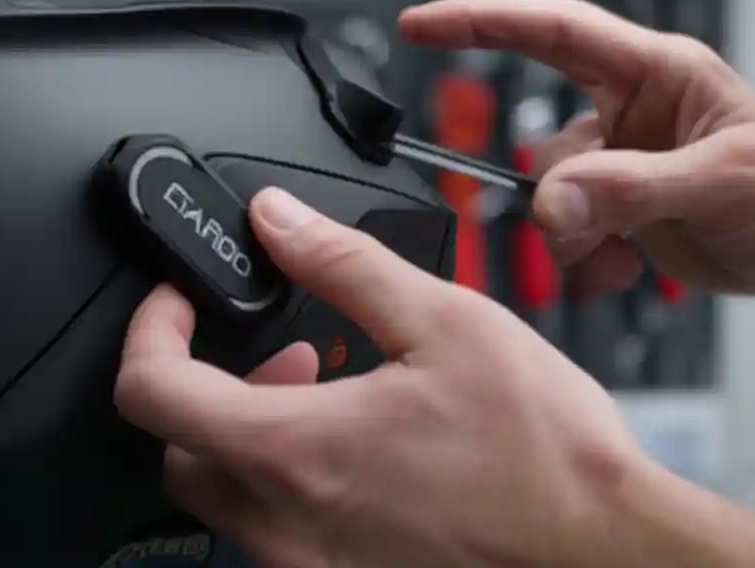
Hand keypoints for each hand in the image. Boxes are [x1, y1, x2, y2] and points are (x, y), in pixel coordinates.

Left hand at [115, 187, 648, 567]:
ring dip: (250, 432)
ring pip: (224, 495)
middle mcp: (288, 523)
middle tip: (276, 351)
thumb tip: (277, 220)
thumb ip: (341, 264)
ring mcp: (310, 565)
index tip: (177, 304)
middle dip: (206, 386)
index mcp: (299, 450)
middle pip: (177, 448)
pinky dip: (288, 481)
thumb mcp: (442, 323)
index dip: (150, 331)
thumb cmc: (544, 453)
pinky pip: (275, 530)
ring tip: (331, 394)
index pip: (152, 391)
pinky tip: (358, 452)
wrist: (605, 547)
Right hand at [399, 0, 754, 318]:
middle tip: (585, 232)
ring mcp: (621, 168)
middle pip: (545, 146)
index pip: (554, 31)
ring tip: (622, 257)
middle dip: (555, 197)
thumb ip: (631, 188)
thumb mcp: (722, 180)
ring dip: (573, 240)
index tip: (421, 25)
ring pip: (551, 202)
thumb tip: (553, 200)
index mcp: (656, 74)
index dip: (481, 22)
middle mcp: (629, 115)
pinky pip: (568, 237)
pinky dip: (583, 262)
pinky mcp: (619, 213)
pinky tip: (624, 270)